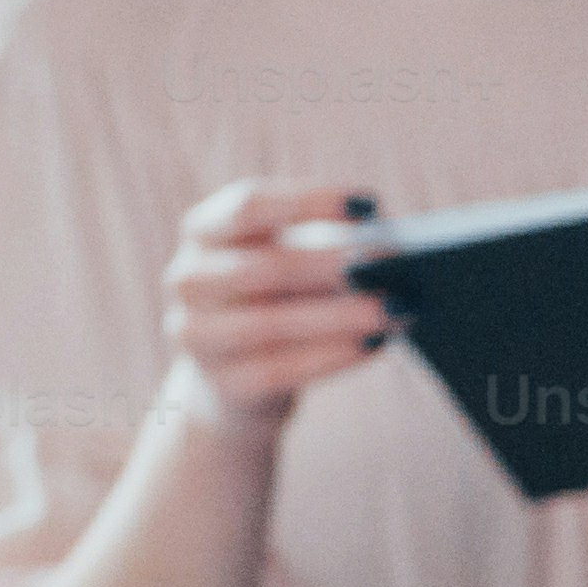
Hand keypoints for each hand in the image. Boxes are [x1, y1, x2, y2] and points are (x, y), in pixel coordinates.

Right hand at [166, 178, 395, 437]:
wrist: (235, 384)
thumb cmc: (278, 304)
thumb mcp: (291, 266)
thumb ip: (327, 248)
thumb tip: (390, 251)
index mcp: (203, 232)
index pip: (249, 205)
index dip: (310, 202)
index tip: (369, 206)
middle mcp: (189, 279)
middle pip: (266, 267)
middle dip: (335, 265)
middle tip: (393, 264)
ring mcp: (197, 335)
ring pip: (272, 323)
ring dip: (343, 315)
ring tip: (398, 309)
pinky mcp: (224, 384)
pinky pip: (283, 369)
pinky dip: (335, 354)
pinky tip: (376, 343)